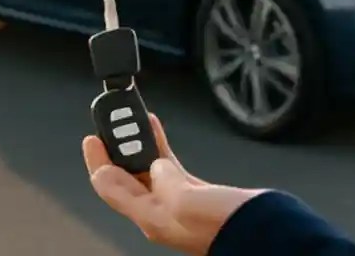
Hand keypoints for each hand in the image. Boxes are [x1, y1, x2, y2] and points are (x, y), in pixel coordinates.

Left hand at [82, 113, 266, 255]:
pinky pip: (168, 167)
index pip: (110, 187)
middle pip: (126, 176)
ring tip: (133, 122)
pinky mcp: (196, 194)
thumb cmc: (227, 226)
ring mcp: (178, 203)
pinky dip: (160, 148)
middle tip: (111, 124)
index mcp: (150, 217)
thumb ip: (165, 181)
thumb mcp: (186, 201)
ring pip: (147, 169)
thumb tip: (157, 166)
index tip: (92, 137)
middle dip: (117, 149)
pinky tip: (158, 134)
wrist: (263, 232)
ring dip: (138, 145)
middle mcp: (160, 211)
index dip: (98, 161)